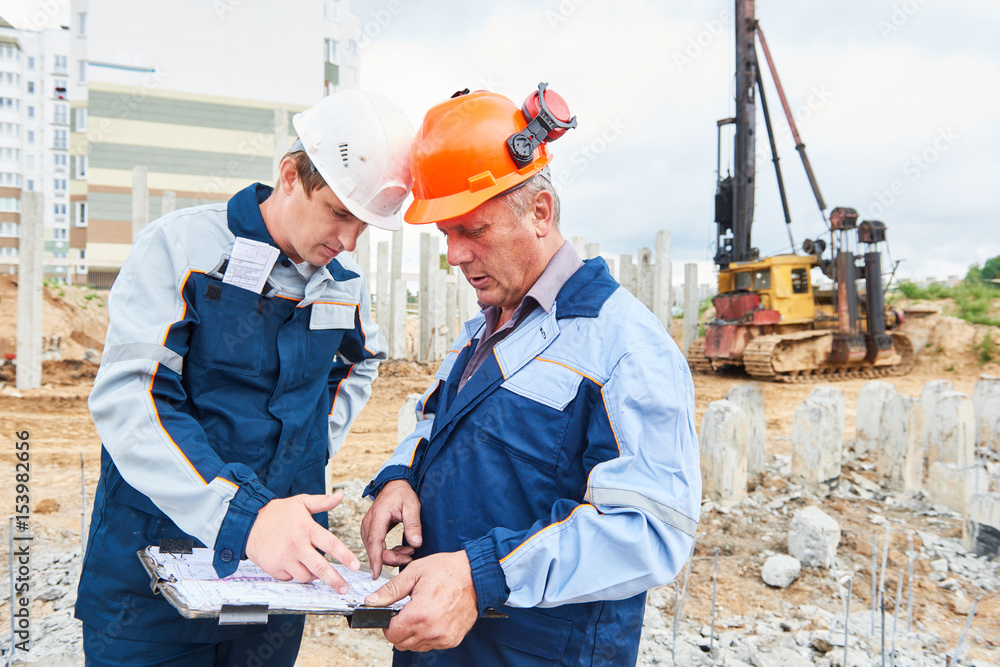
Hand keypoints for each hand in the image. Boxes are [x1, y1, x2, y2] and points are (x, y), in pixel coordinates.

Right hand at [246, 492, 360, 592]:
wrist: (248, 523)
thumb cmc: (276, 513)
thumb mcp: (300, 502)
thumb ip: (322, 502)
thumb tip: (340, 496)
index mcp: (306, 528)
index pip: (331, 544)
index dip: (345, 556)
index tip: (355, 566)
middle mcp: (296, 545)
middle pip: (320, 567)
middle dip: (335, 580)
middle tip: (345, 588)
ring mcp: (284, 558)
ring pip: (306, 576)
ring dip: (314, 577)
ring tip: (317, 572)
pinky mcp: (274, 568)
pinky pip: (290, 578)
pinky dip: (296, 575)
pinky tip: (295, 566)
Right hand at [360, 480, 421, 578]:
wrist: (394, 485)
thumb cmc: (402, 494)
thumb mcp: (412, 506)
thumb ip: (413, 524)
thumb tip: (416, 543)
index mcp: (378, 516)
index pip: (375, 542)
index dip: (375, 560)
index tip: (376, 574)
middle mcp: (368, 524)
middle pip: (375, 550)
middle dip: (392, 558)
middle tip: (411, 556)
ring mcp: (367, 528)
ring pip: (375, 551)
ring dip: (392, 556)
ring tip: (409, 551)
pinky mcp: (370, 531)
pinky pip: (376, 547)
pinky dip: (388, 552)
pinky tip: (402, 549)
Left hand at [364, 551, 478, 651]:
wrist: (477, 575)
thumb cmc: (448, 570)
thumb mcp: (414, 573)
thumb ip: (390, 590)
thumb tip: (371, 601)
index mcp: (419, 614)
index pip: (391, 634)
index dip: (387, 623)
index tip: (393, 613)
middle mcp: (431, 630)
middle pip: (401, 644)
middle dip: (399, 629)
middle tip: (407, 611)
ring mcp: (443, 637)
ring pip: (415, 647)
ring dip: (413, 634)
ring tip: (422, 613)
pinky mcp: (452, 640)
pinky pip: (431, 645)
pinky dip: (427, 635)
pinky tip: (432, 618)